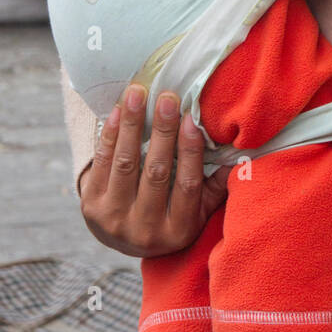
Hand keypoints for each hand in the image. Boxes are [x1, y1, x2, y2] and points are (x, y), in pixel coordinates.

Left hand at [78, 83, 228, 256]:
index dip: (189, 151)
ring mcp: (114, 220)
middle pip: (156, 172)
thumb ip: (215, 188)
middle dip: (162, 131)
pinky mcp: (90, 207)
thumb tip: (241, 159)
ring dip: (132, 125)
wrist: (119, 237)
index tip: (191, 118)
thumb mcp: (196, 212)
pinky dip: (110, 134)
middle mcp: (145, 231)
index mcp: (178, 231)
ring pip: (126, 164)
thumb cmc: (168, 216)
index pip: (187, 185)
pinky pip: (102, 163)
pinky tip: (118, 111)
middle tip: (166, 97)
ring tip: (137, 93)